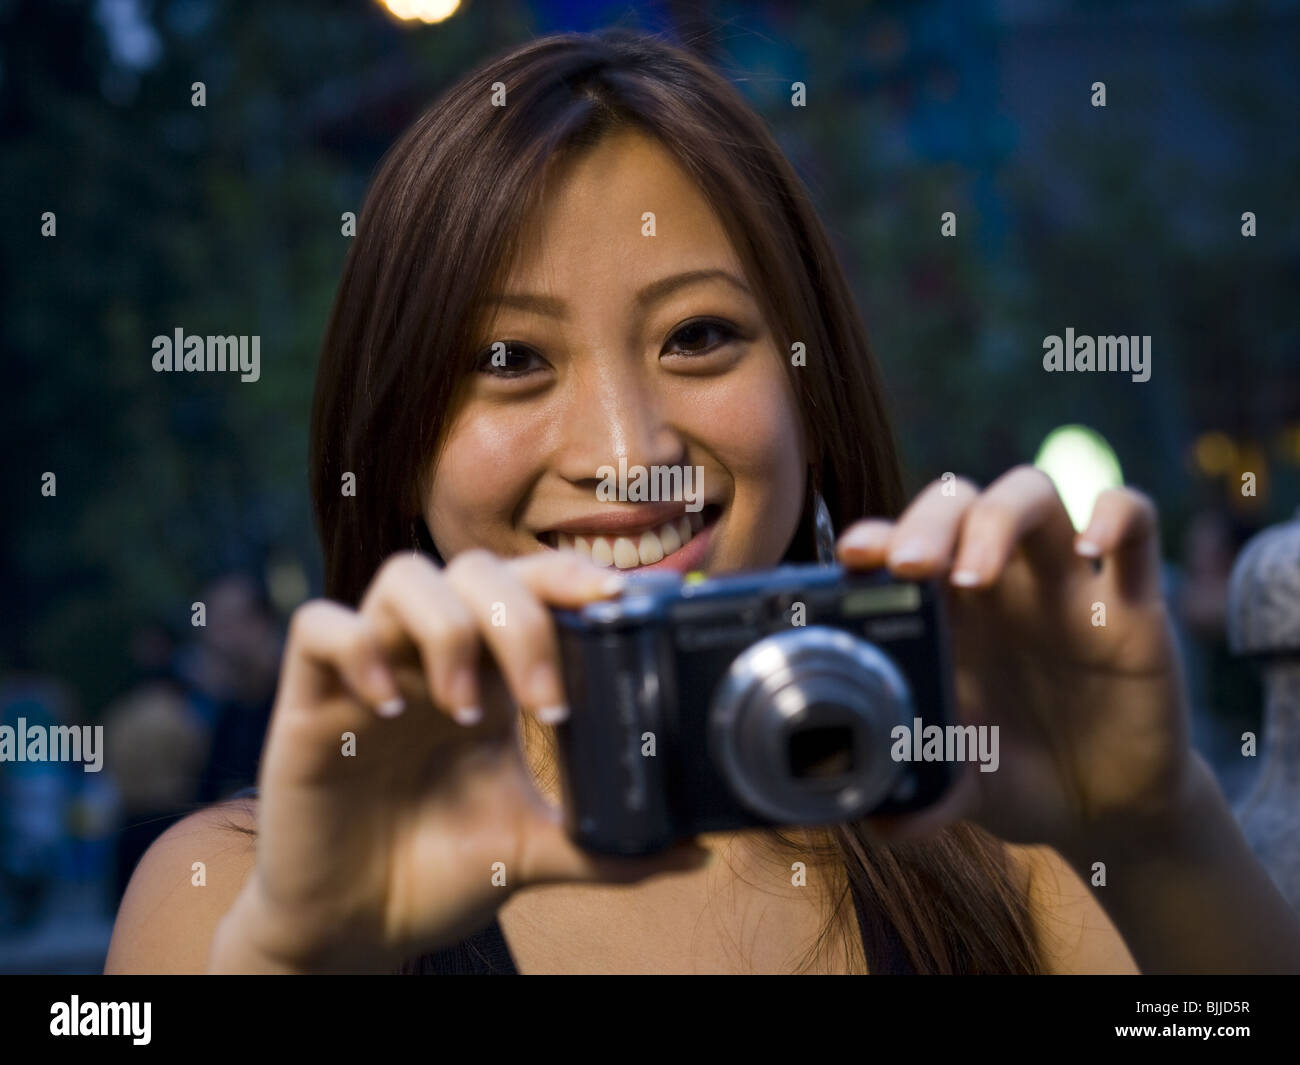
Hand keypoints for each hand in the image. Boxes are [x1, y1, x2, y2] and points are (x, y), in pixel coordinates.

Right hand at [228, 549, 709, 971]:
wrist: (356, 928)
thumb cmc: (438, 873)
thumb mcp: (533, 851)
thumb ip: (609, 847)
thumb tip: (698, 851)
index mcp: (490, 676)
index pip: (530, 583)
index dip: (570, 576)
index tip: (617, 602)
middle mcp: (432, 658)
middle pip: (474, 566)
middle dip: (520, 616)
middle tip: (543, 701)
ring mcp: (370, 671)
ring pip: (401, 576)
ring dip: (445, 628)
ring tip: (464, 708)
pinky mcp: (309, 700)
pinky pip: (319, 625)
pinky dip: (356, 647)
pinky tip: (388, 707)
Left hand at [836, 466, 1196, 856]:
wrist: (1107, 809)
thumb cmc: (1018, 779)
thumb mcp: (966, 793)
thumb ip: (924, 800)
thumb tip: (877, 825)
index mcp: (939, 613)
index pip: (898, 545)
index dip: (874, 536)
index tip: (852, 557)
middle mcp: (993, 583)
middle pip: (956, 503)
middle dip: (928, 522)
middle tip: (909, 567)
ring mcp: (1061, 583)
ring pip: (1029, 494)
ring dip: (997, 517)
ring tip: (974, 574)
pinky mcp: (1130, 600)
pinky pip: (1133, 522)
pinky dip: (1115, 514)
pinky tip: (1092, 547)